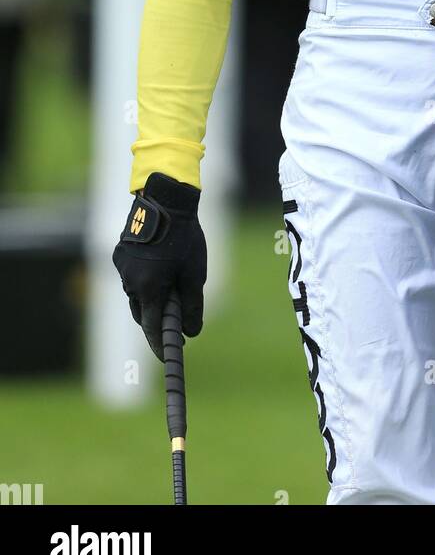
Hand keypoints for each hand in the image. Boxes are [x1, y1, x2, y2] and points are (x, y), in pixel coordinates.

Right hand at [112, 173, 206, 361]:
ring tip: (170, 292)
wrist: (165, 199)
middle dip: (157, 321)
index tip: (170, 356)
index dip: (161, 344)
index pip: (152, 327)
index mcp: (148, 287)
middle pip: (142, 312)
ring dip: (150, 298)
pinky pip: (131, 275)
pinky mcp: (119, 253)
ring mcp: (121, 266)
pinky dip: (144, 280)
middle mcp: (129, 280)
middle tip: (175, 325)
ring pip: (136, 293)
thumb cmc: (184, 236)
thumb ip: (192, 305)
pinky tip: (159, 270)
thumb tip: (192, 332)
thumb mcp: (195, 273)